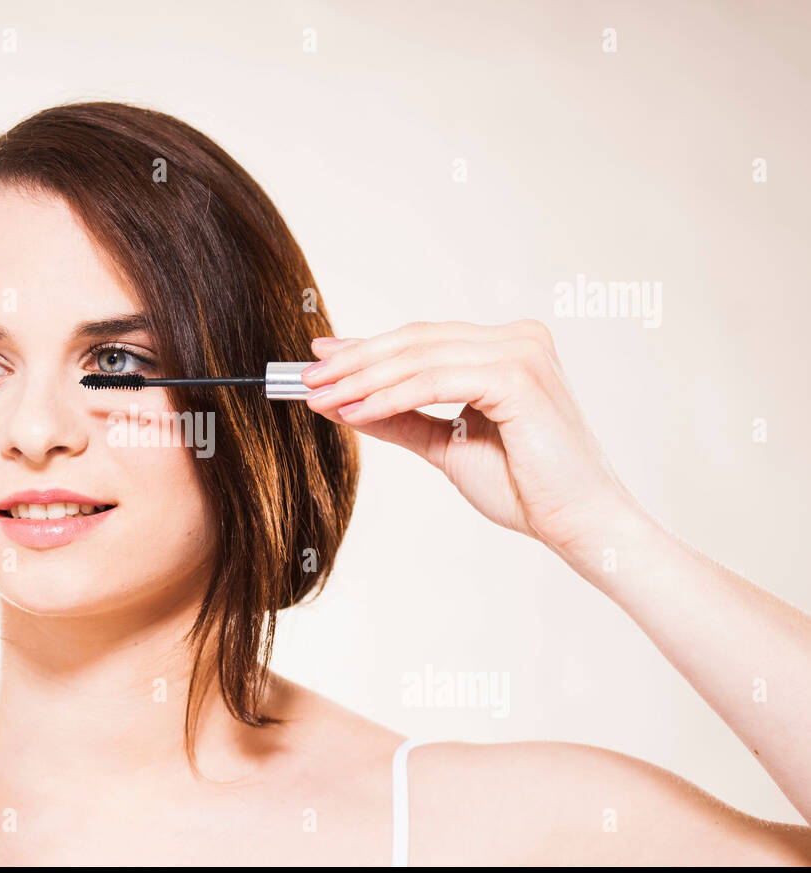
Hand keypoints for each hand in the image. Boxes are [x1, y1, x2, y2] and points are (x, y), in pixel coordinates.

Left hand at [302, 319, 641, 555]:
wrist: (576, 523)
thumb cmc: (525, 487)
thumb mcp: (446, 444)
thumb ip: (402, 418)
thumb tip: (346, 402)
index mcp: (506, 348)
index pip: (421, 341)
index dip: (364, 350)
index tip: (317, 360)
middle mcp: (517, 338)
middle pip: (414, 341)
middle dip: (354, 362)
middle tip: (307, 379)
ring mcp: (521, 351)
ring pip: (418, 358)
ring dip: (362, 379)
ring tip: (321, 398)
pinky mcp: (517, 376)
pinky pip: (434, 381)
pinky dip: (389, 396)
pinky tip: (355, 412)